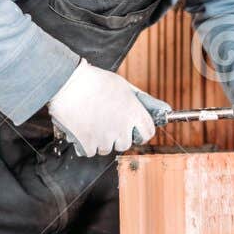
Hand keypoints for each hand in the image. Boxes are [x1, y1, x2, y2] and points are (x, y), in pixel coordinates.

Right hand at [48, 60, 166, 156]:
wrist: (67, 83)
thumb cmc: (95, 82)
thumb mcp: (124, 86)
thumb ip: (143, 101)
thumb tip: (166, 110)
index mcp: (134, 112)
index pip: (147, 133)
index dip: (141, 132)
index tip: (134, 131)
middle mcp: (122, 128)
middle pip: (125, 144)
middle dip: (117, 136)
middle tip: (106, 122)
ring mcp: (105, 138)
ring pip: (106, 148)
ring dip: (99, 139)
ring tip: (90, 120)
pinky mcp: (88, 144)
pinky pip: (90, 151)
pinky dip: (85, 143)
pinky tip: (81, 127)